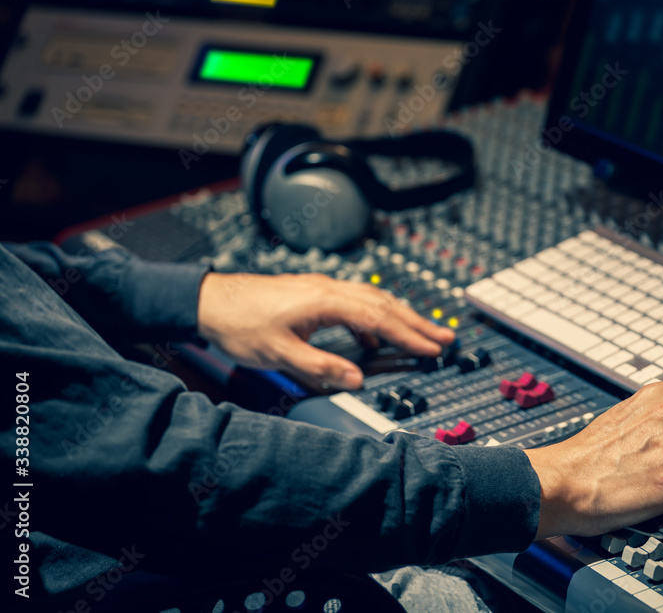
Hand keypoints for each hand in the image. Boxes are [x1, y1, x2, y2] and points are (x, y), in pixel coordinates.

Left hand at [196, 272, 454, 390]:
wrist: (209, 300)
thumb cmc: (239, 324)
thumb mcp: (279, 353)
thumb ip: (321, 367)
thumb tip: (357, 378)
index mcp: (325, 302)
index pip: (379, 319)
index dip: (409, 335)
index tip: (433, 349)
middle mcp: (329, 290)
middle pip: (385, 304)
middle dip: (418, 322)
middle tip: (447, 337)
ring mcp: (323, 289)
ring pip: (374, 300)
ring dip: (401, 317)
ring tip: (424, 333)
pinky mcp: (315, 294)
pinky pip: (357, 302)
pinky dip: (375, 318)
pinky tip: (374, 337)